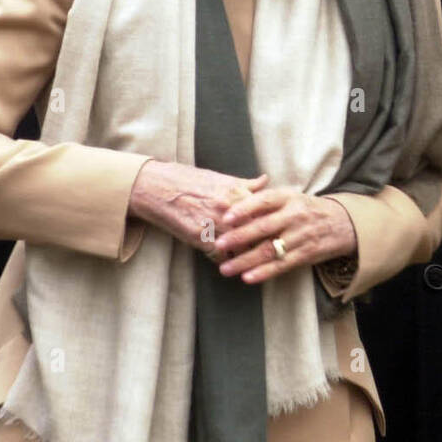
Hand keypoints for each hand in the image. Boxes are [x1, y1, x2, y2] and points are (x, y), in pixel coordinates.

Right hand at [128, 160, 268, 256]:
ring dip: (249, 257)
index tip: (283, 232)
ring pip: (242, 248)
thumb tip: (266, 180)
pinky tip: (231, 264)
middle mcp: (230, 209)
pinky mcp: (200, 239)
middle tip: (276, 252)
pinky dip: (227, 261)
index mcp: (237, 192)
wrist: (158, 188)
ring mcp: (215, 225)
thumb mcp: (220, 177)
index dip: (276, 225)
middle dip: (267, 244)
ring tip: (256, 264)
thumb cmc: (189, 180)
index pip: (266, 213)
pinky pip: (221, 257)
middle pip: (258, 233)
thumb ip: (245, 184)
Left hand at [214, 188, 357, 284]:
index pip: (264, 201)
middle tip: (218, 244)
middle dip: (240, 236)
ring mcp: (301, 236)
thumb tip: (228, 201)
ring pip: (269, 250)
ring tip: (225, 268)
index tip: (226, 217)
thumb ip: (263, 199)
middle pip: (264, 227)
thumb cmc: (307, 209)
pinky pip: (282, 265)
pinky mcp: (306, 254)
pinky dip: (264, 272)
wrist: (342, 223)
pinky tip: (247, 277)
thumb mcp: (290, 197)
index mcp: (289, 197)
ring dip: (245, 261)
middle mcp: (295, 215)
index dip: (245, 208)